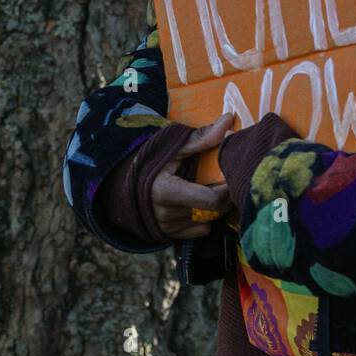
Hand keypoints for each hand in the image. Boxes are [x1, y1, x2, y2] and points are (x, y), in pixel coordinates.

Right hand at [149, 114, 234, 239]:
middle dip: (224, 197)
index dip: (227, 189)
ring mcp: (168, 227)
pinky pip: (200, 230)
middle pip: (213, 211)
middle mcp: (166, 213)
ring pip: (209, 220)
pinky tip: (196, 203)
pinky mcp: (170, 235)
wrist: (123, 184)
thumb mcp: (173, 148)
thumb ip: (201, 138)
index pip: (212, 200)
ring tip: (207, 188)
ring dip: (214, 207)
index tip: (231, 175)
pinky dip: (204, 217)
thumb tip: (228, 120)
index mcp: (166, 190)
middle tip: (223, 181)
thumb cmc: (151, 162)